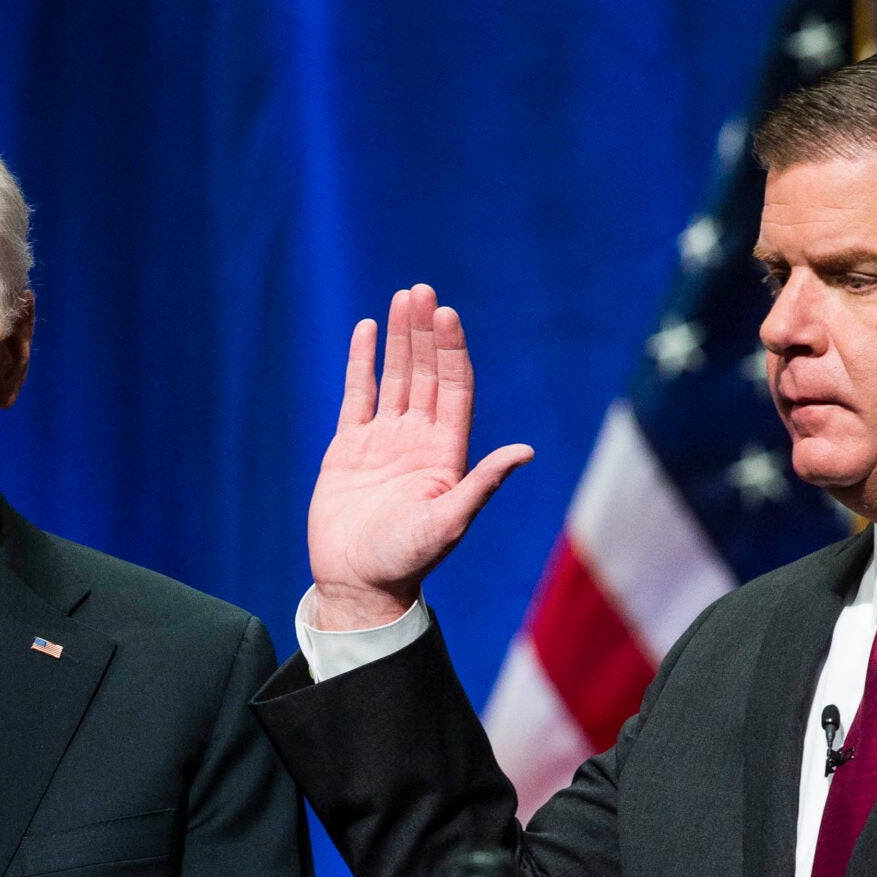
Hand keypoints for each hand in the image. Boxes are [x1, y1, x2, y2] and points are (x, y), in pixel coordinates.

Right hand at [306, 284, 534, 631]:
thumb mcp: (449, 522)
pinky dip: (362, 363)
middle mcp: (418, 441)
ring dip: (399, 339)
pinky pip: (358, 396)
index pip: (453, 389)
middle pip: (426, 374)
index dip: (451, 351)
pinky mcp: (350, 449)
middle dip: (424, 333)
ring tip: (402, 298)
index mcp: (446, 454)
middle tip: (421, 291)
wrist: (357, 585)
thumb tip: (526, 452)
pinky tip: (367, 330)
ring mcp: (384, 442)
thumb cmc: (405, 561)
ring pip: (395, 378)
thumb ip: (483, 484)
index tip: (446, 315)